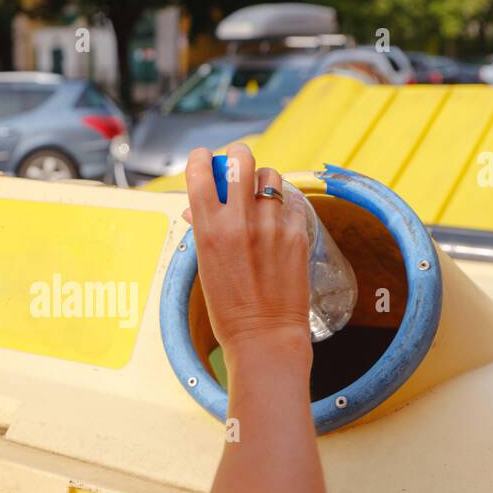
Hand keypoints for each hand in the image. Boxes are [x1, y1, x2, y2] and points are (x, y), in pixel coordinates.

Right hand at [183, 143, 311, 359]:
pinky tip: (280, 221)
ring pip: (270, 176)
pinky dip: (284, 206)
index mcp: (209, 229)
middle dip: (237, 157)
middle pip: (241, 160)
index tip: (206, 161)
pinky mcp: (297, 234)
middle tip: (238, 165)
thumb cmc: (228, 307)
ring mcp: (271, 226)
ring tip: (261, 198)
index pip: (200, 172)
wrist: (264, 336)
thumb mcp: (206, 266)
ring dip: (263, 182)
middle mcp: (239, 221)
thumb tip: (195, 209)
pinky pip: (292, 202)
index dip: (202, 159)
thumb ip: (203, 230)